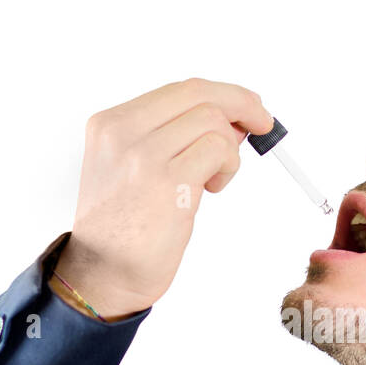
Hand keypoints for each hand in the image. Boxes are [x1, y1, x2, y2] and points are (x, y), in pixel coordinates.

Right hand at [56, 77, 272, 317]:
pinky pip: (218, 151)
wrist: (103, 274)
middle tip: (262, 124)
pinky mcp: (167, 183)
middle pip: (200, 95)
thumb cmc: (124, 227)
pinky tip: (213, 189)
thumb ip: (176, 138)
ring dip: (228, 151)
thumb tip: (232, 119)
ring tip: (214, 180)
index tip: (248, 106)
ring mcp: (142, 156)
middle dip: (242, 106)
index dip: (224, 94)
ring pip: (213, 121)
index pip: (180, 90)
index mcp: (110, 124)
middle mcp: (122, 133)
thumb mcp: (135, 168)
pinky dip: (228, 167)